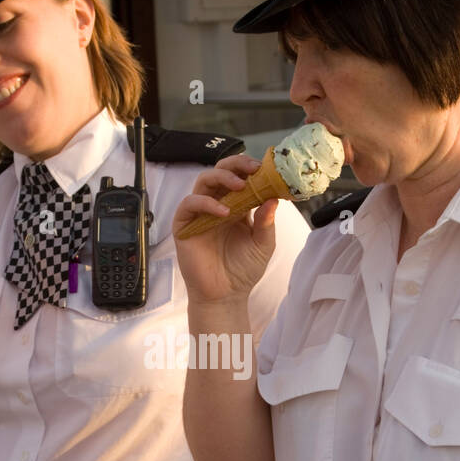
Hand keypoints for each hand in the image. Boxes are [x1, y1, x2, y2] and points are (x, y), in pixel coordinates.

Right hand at [172, 154, 278, 303]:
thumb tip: (274, 198)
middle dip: (236, 165)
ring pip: (204, 181)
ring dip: (222, 177)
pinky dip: (206, 202)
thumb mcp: (263, 244)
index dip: (250, 169)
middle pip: (220, 172)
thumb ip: (267, 222)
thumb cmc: (243, 270)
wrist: (225, 295)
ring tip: (240, 186)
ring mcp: (200, 214)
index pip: (240, 178)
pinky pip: (190, 204)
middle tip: (252, 168)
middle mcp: (217, 205)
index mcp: (237, 207)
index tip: (265, 168)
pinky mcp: (185, 225)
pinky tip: (223, 212)